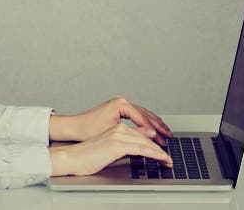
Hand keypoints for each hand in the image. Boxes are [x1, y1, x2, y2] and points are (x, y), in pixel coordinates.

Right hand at [49, 122, 173, 175]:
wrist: (73, 158)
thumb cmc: (88, 155)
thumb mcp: (111, 149)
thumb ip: (126, 144)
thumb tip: (140, 142)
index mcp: (118, 128)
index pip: (142, 134)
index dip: (155, 142)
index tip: (163, 152)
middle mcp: (120, 128)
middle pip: (147, 137)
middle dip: (160, 148)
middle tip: (169, 158)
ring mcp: (119, 135)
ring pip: (147, 142)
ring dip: (160, 152)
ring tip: (168, 161)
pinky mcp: (118, 144)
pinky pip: (141, 148)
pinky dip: (154, 154)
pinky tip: (161, 158)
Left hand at [50, 96, 172, 145]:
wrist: (74, 127)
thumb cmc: (88, 130)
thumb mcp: (114, 133)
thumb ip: (134, 133)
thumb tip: (151, 134)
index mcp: (121, 104)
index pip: (144, 119)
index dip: (155, 132)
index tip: (163, 141)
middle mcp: (122, 101)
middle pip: (146, 115)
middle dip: (159, 127)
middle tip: (169, 137)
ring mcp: (120, 104)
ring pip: (143, 114)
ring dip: (155, 124)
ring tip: (165, 133)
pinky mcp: (119, 109)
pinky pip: (137, 115)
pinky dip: (146, 122)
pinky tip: (153, 129)